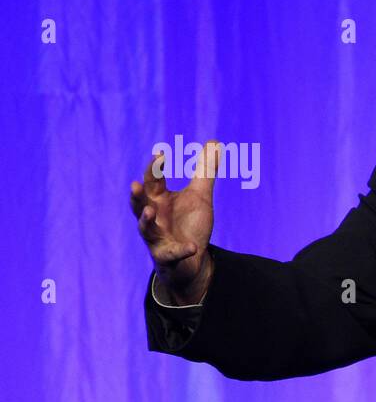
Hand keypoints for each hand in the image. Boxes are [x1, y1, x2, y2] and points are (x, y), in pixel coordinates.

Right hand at [130, 141, 218, 303]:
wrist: (190, 259)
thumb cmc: (188, 223)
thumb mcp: (200, 195)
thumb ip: (205, 171)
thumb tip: (214, 142)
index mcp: (159, 199)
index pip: (153, 181)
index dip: (155, 168)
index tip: (161, 153)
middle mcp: (153, 217)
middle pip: (139, 204)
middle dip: (137, 195)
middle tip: (135, 184)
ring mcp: (157, 238)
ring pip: (145, 229)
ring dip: (146, 221)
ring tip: (149, 211)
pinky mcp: (166, 257)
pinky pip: (172, 254)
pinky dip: (181, 250)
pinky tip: (192, 247)